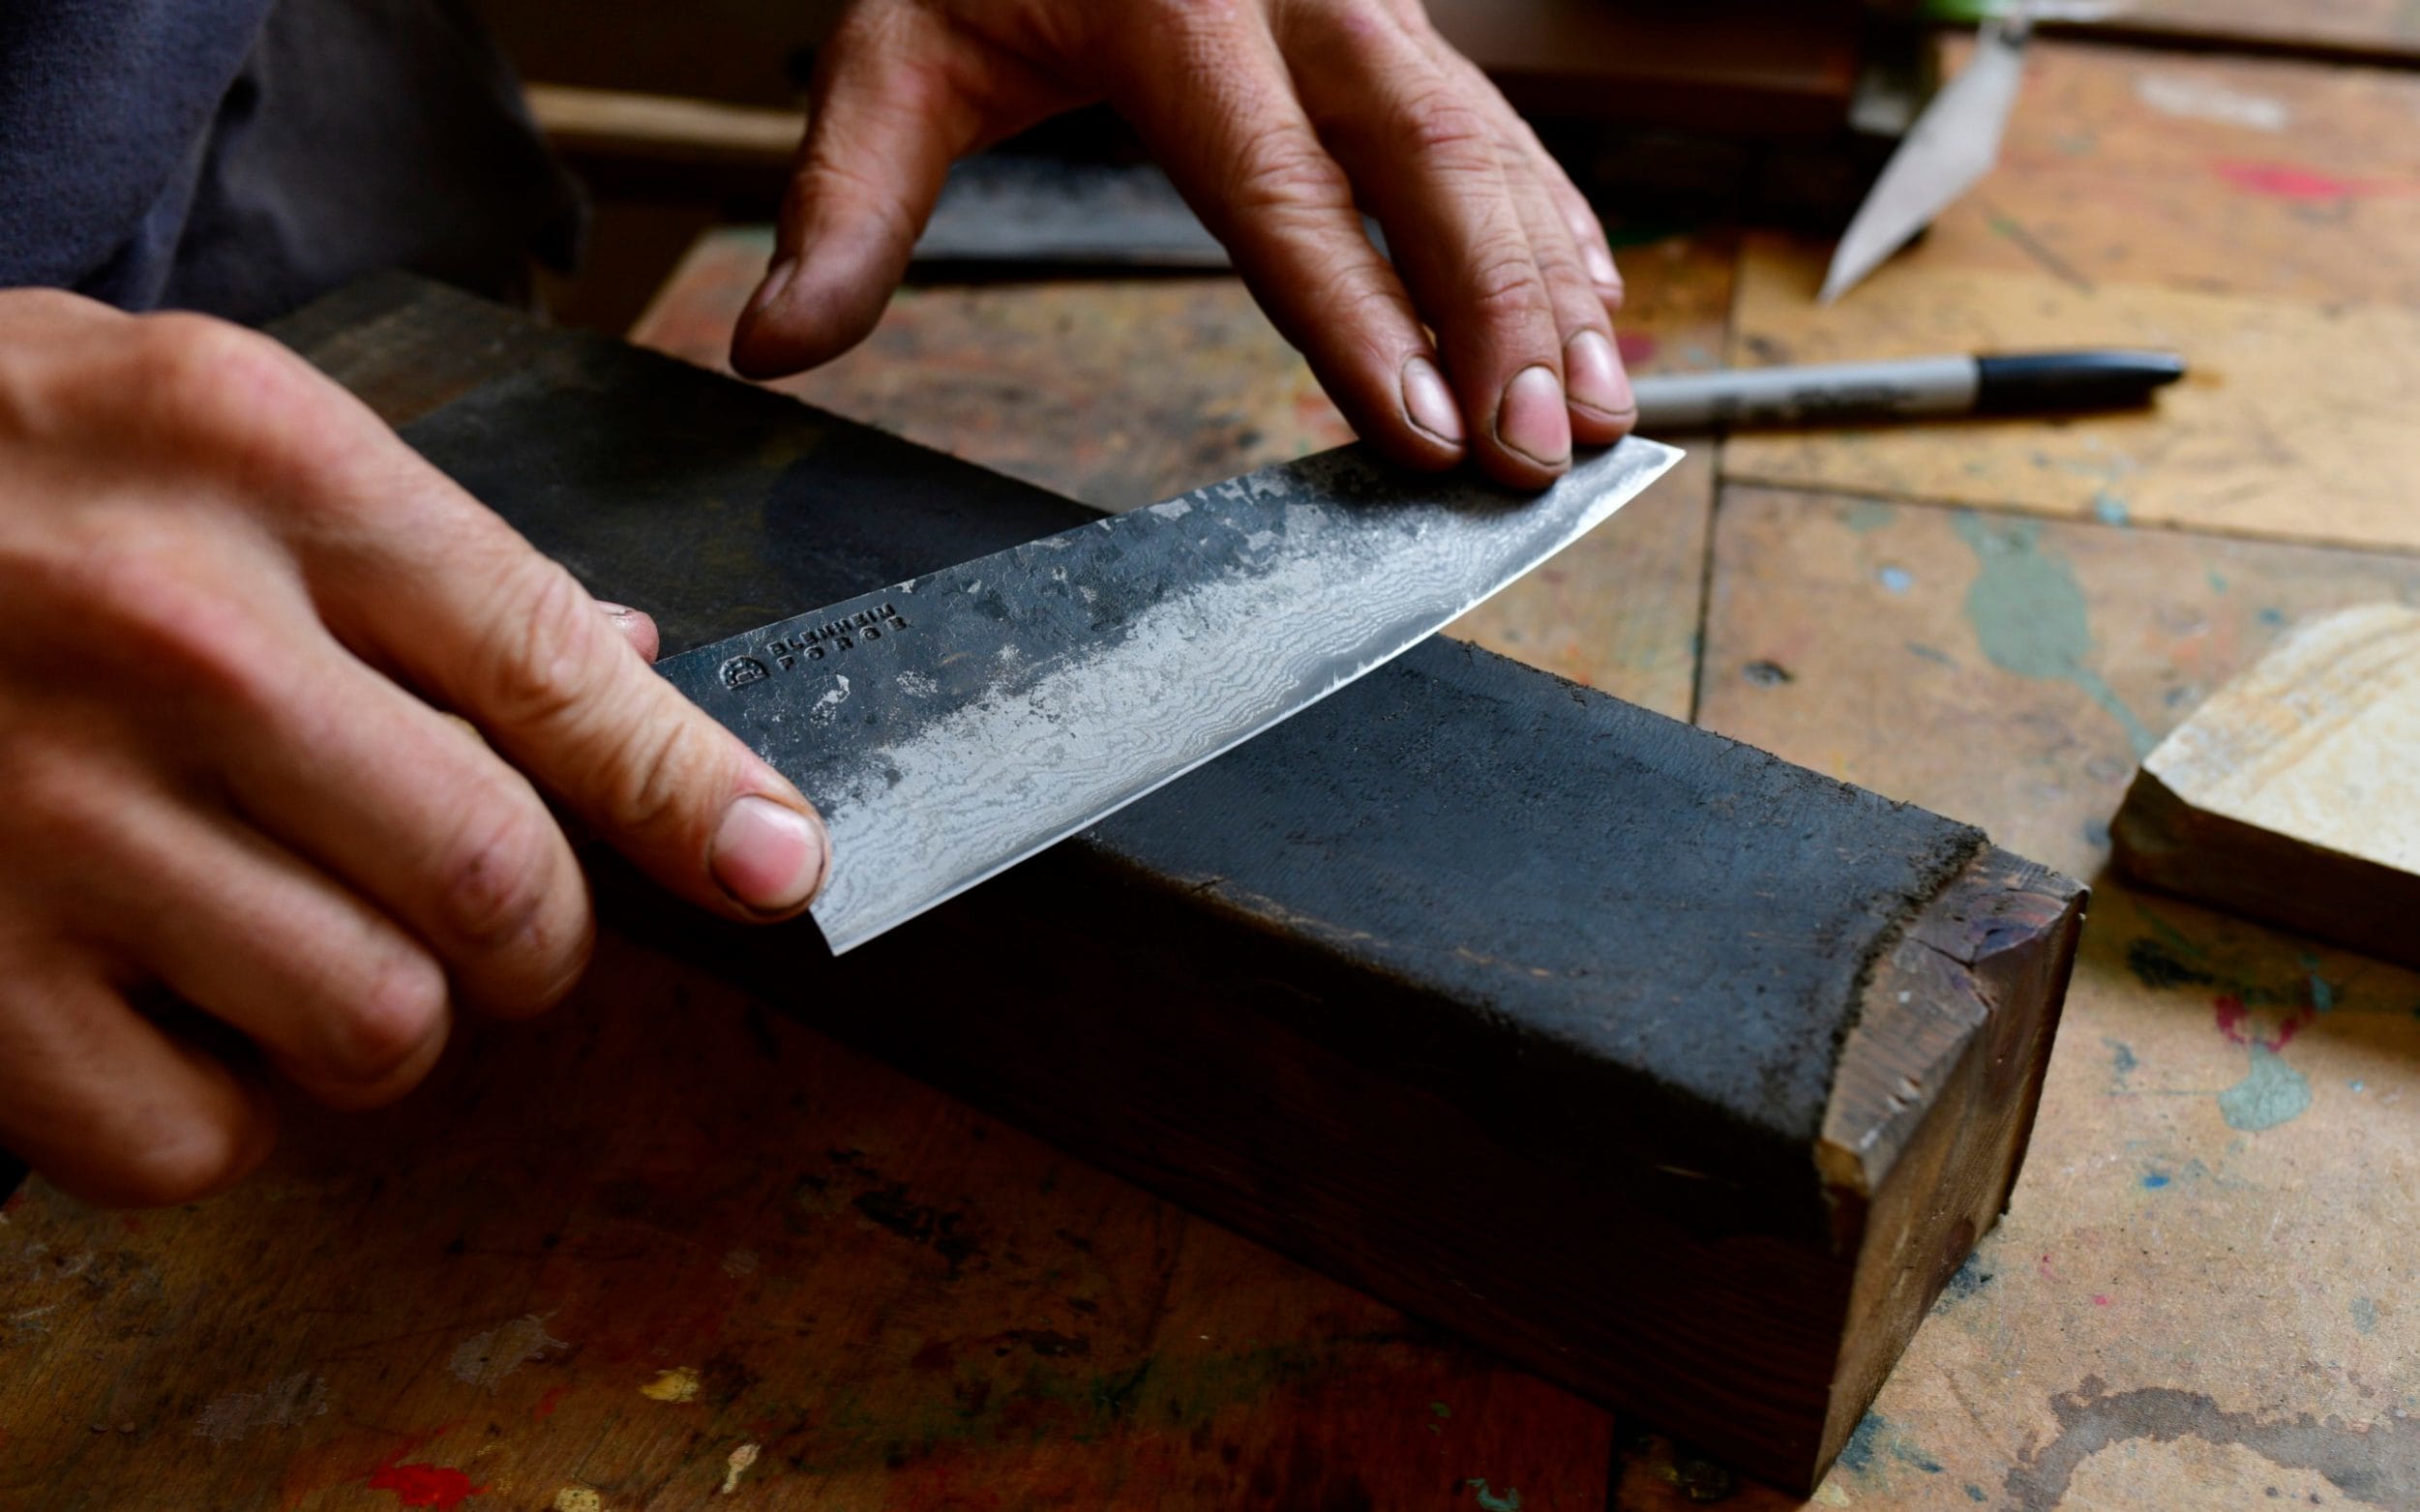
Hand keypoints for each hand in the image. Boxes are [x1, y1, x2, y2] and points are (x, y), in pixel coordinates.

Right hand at [0, 290, 827, 1205]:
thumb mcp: (216, 426)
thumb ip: (430, 554)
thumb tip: (633, 676)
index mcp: (269, 473)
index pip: (556, 673)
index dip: (696, 797)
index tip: (777, 866)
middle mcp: (174, 640)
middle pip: (497, 882)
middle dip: (536, 936)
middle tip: (487, 912)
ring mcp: (45, 817)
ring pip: (376, 1028)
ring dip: (384, 1018)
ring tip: (301, 937)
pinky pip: (196, 1137)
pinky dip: (221, 1109)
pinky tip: (174, 1008)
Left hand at [730, 0, 1632, 487]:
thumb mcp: (897, 53)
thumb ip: (847, 203)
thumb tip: (773, 345)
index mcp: (1177, 17)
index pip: (1279, 190)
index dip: (1358, 315)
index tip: (1417, 425)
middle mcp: (1300, 4)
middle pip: (1427, 168)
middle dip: (1498, 320)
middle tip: (1538, 448)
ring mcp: (1367, 9)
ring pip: (1492, 149)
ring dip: (1555, 287)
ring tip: (1605, 410)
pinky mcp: (1398, 24)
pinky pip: (1505, 126)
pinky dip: (1557, 225)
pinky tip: (1595, 311)